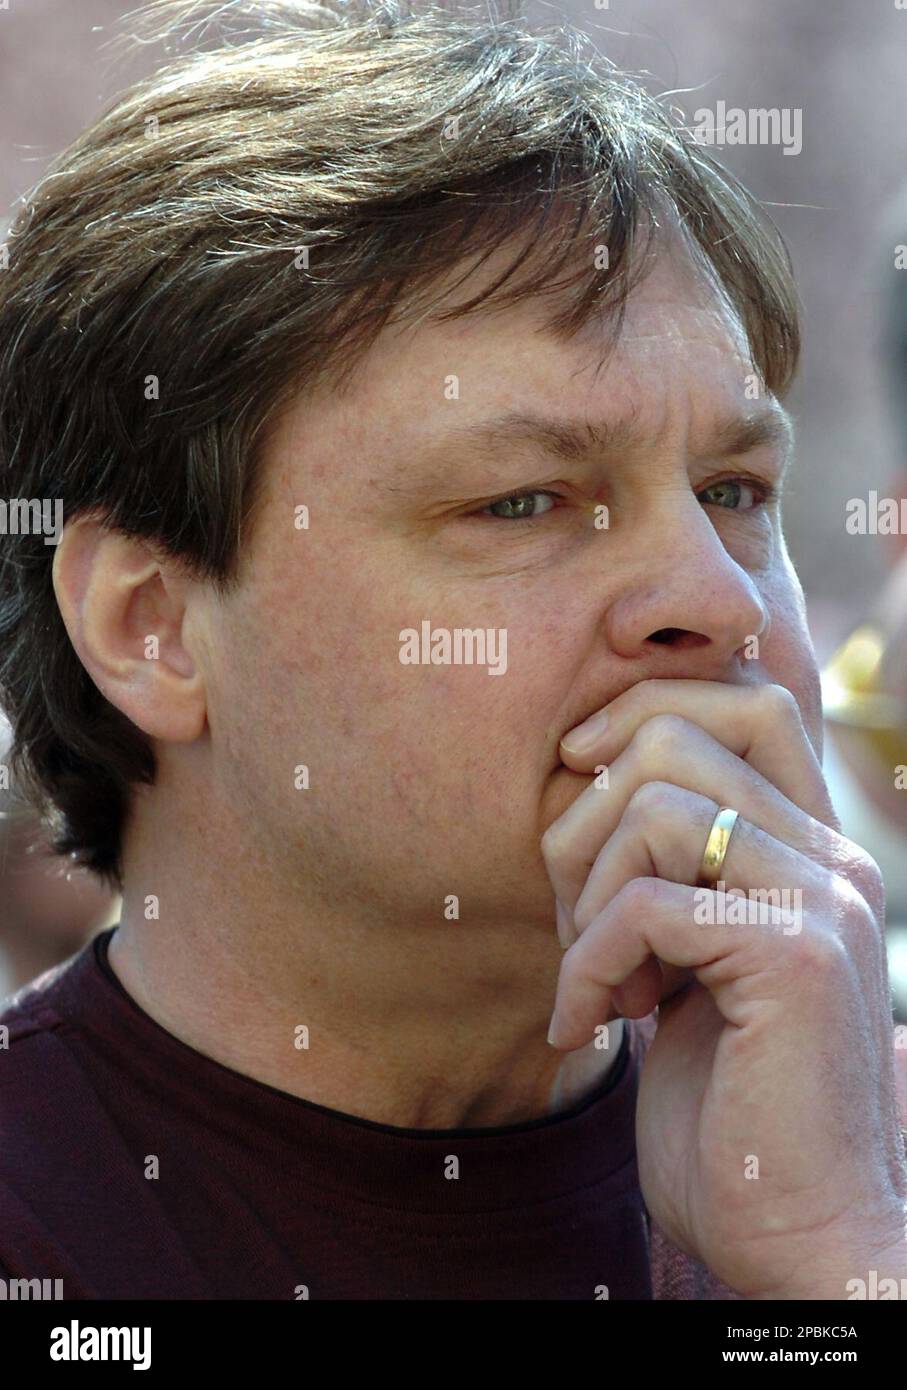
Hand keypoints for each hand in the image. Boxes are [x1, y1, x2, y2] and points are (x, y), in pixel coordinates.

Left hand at [542, 679, 906, 1298]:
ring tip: (592, 978)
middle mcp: (833, 861)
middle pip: (682, 733)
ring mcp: (824, 902)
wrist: (795, 1234)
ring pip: (657, 805)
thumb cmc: (724, 1107)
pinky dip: (587, 961)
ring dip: (585, 894)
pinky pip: (646, 902)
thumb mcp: (684, 965)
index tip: (576, 774)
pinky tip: (589, 1026)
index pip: (743, 702)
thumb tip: (582, 776)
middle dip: (587, 814)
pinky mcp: (796, 958)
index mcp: (812, 853)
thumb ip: (666, 873)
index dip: (643, 711)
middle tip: (572, 912)